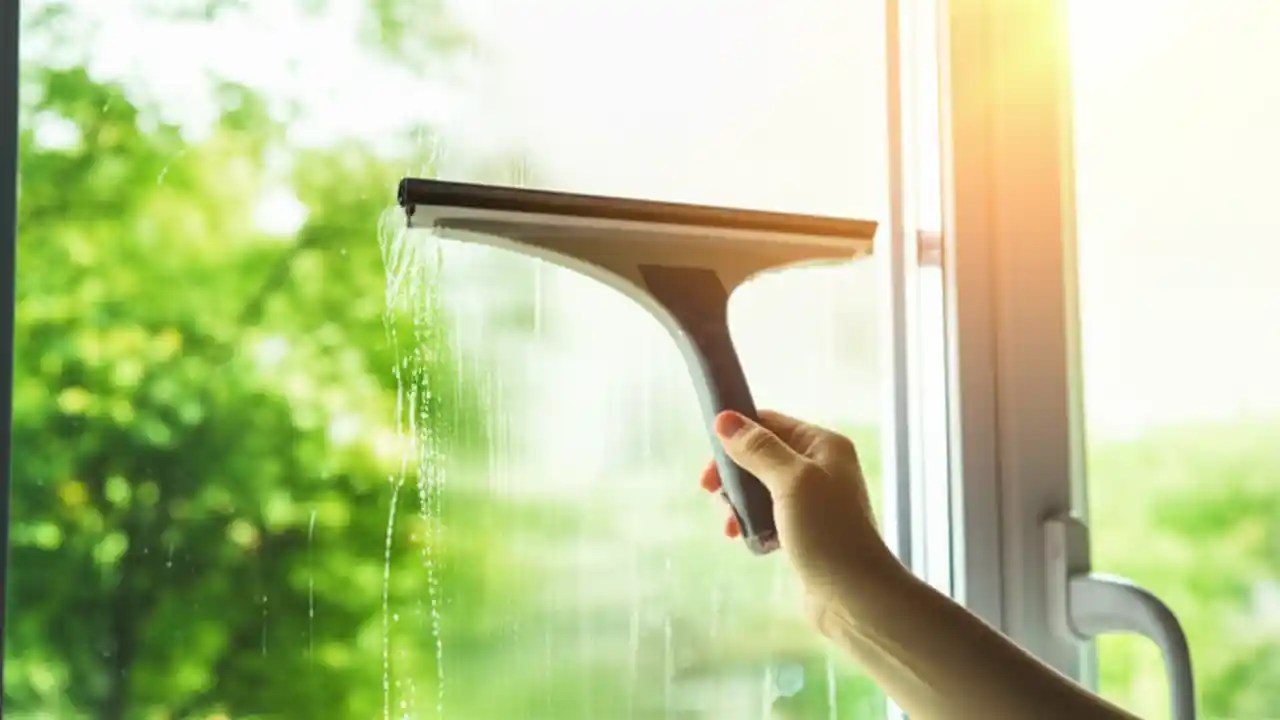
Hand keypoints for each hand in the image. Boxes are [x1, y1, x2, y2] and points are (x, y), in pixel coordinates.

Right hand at [701, 410, 900, 624]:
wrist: (855, 596)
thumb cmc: (827, 532)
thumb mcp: (791, 481)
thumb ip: (758, 449)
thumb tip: (724, 419)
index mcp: (823, 445)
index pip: (770, 423)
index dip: (736, 436)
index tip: (710, 462)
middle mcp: (821, 467)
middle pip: (762, 455)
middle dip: (734, 473)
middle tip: (712, 493)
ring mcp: (814, 500)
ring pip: (761, 487)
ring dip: (739, 501)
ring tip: (730, 524)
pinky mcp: (805, 529)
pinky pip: (769, 514)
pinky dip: (752, 522)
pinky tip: (743, 538)